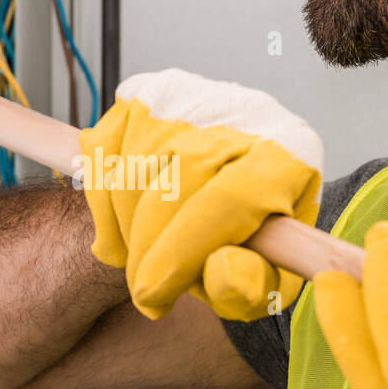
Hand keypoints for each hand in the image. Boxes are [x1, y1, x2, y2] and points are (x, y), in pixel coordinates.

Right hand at [77, 69, 322, 320]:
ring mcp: (194, 95)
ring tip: (137, 259)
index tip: (153, 297)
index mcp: (287, 156)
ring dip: (122, 228)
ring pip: (131, 170)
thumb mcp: (270, 274)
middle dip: (147, 250)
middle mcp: (244, 111)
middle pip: (174, 184)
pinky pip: (103, 150)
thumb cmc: (256, 233)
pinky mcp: (151, 91)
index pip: (227, 200)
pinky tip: (121, 224)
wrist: (244, 173)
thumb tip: (221, 272)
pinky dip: (100, 198)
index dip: (180, 255)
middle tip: (144, 290)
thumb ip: (253, 285)